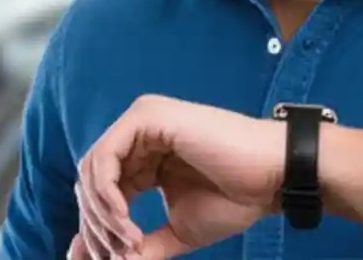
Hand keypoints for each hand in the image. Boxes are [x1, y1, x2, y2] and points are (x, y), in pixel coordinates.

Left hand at [67, 94, 286, 259]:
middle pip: (90, 179)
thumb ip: (142, 246)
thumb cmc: (235, 199)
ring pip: (93, 168)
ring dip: (102, 212)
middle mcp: (137, 135)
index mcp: (143, 156)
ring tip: (128, 242)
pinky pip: (106, 156)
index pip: (101, 189)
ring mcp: (140, 122)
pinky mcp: (146, 116)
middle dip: (96, 224)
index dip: (96, 227)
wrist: (272, 179)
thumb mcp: (179, 230)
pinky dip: (107, 192)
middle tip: (114, 255)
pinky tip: (125, 218)